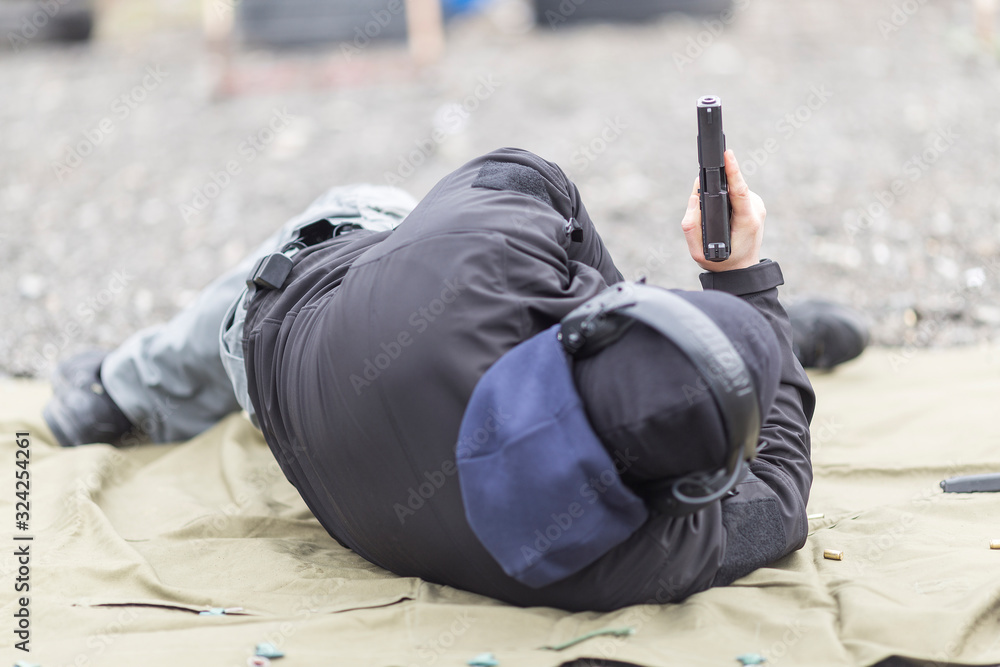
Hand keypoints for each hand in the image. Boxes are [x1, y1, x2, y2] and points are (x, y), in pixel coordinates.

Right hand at [680, 149, 765, 272]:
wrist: (742, 270)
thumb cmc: (721, 261)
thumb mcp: (699, 253)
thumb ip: (691, 227)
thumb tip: (694, 199)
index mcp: (747, 220)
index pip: (739, 190)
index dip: (732, 171)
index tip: (727, 154)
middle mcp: (755, 209)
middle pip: (733, 187)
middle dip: (716, 185)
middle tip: (700, 195)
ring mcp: (757, 206)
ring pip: (734, 189)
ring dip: (720, 194)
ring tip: (713, 213)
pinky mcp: (755, 204)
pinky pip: (737, 194)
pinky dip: (725, 198)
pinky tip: (721, 211)